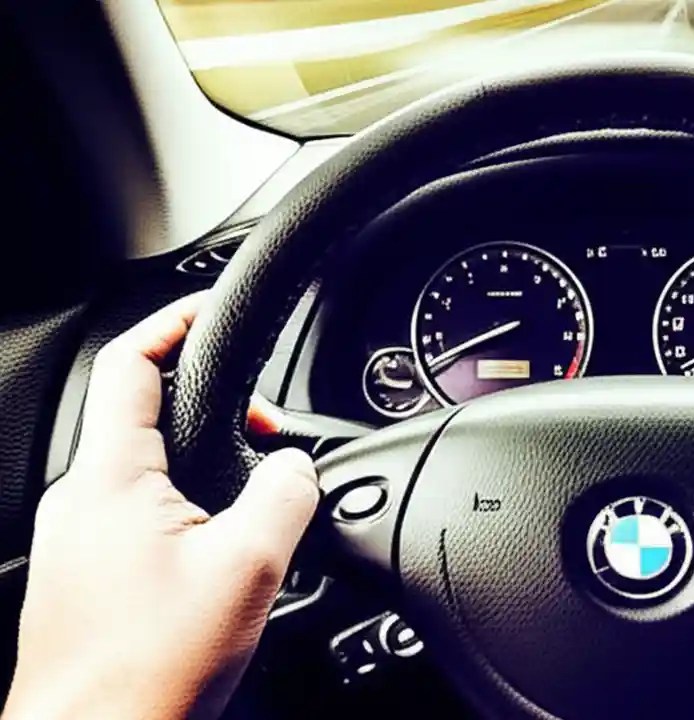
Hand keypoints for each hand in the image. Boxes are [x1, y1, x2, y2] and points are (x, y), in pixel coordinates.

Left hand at [3, 294, 319, 719]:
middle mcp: (80, 502)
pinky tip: (221, 550)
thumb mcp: (248, 568)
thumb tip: (298, 468)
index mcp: (110, 479)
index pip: (130, 362)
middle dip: (211, 407)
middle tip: (267, 431)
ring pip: (144, 471)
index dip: (174, 321)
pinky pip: (138, 516)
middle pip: (142, 415)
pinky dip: (185, 507)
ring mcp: (76, 542)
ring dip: (201, 462)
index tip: (210, 307)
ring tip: (254, 494)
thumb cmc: (147, 671)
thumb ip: (285, 495)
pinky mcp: (85, 578)